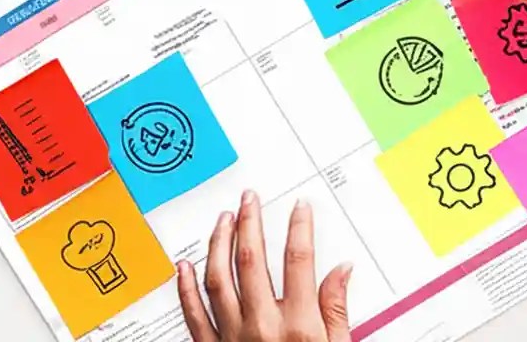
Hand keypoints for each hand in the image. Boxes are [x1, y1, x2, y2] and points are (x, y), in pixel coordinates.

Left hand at [177, 191, 352, 341]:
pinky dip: (185, 287)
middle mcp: (262, 328)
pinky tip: (185, 265)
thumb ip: (336, 311)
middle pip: (252, 261)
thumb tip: (341, 272)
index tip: (299, 208)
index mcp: (298, 326)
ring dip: (218, 244)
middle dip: (250, 222)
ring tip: (222, 220)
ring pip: (218, 279)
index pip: (299, 260)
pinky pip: (192, 315)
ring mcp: (233, 340)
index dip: (299, 227)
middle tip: (250, 199)